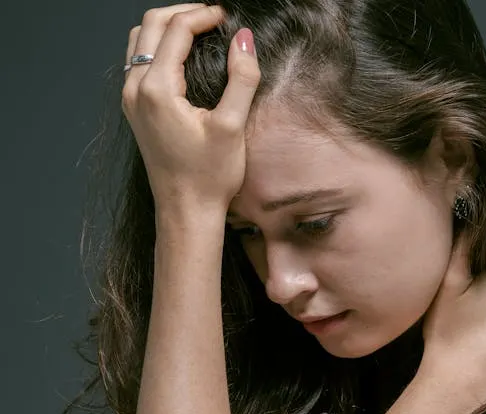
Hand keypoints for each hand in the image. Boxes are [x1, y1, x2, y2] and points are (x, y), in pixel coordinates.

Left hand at [121, 4, 259, 226]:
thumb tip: (244, 38)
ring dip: (168, 27)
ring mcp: (131, 99)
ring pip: (139, 40)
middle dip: (183, 14)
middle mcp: (135, 89)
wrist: (186, 211)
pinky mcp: (135, 108)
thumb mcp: (232, 126)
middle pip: (150, 25)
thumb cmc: (209, 176)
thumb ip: (241, 78)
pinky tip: (184, 55)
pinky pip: (138, 61)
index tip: (228, 17)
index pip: (175, 30)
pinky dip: (159, 46)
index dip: (203, 16)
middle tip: (214, 17)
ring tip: (200, 30)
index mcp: (157, 89)